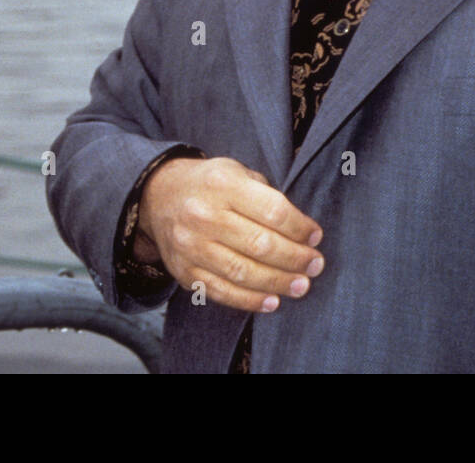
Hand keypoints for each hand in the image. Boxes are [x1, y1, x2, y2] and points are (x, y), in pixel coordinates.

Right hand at [138, 155, 324, 312]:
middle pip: (260, 244)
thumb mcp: (237, 172)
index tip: (315, 237)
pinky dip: (250, 301)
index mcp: (223, 184)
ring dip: (277, 283)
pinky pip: (221, 292)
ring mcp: (191, 246)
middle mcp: (203, 214)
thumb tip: (302, 232)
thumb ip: (266, 196)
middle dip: (295, 258)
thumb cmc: (211, 184)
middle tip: (315, 265)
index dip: (299, 228)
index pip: (272, 210)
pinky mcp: (184, 271)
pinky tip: (272, 302)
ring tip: (301, 286)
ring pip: (242, 272)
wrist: (159, 196)